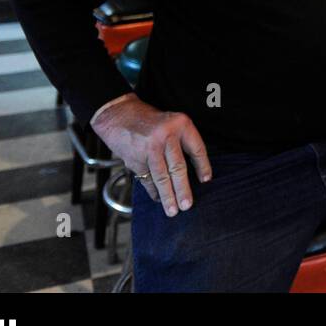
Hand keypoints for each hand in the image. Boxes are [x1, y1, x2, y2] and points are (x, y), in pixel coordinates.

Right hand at [90, 93, 212, 216]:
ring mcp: (149, 149)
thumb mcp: (171, 121)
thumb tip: (194, 171)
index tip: (206, 180)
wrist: (118, 114)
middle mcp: (166, 136)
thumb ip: (181, 140)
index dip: (203, 166)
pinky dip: (153, 191)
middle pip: (178, 167)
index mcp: (180, 124)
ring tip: (173, 210)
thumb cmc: (149, 120)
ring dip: (167, 196)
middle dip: (183, 189)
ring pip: (161, 177)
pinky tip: (158, 199)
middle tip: (187, 205)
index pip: (197, 149)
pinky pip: (147, 179)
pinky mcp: (134, 160)